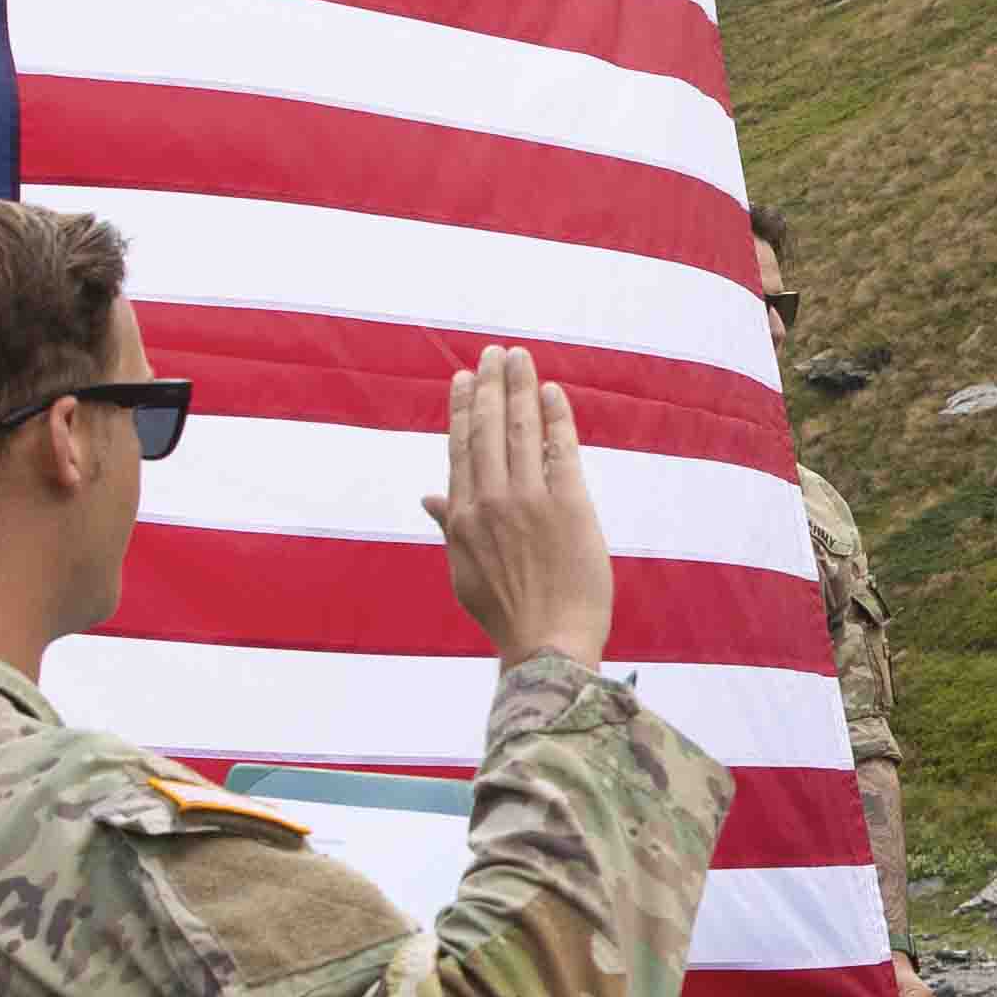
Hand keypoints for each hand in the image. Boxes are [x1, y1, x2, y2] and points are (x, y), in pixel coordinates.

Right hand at [426, 344, 617, 668]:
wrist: (547, 644)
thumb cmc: (507, 614)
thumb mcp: (464, 573)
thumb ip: (448, 527)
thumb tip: (428, 497)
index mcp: (461, 517)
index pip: (460, 447)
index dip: (462, 408)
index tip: (465, 378)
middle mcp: (490, 501)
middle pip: (487, 428)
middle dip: (491, 384)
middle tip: (496, 353)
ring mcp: (528, 501)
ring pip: (520, 429)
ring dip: (521, 387)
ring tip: (521, 358)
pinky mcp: (568, 506)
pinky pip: (560, 449)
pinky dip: (556, 417)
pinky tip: (553, 392)